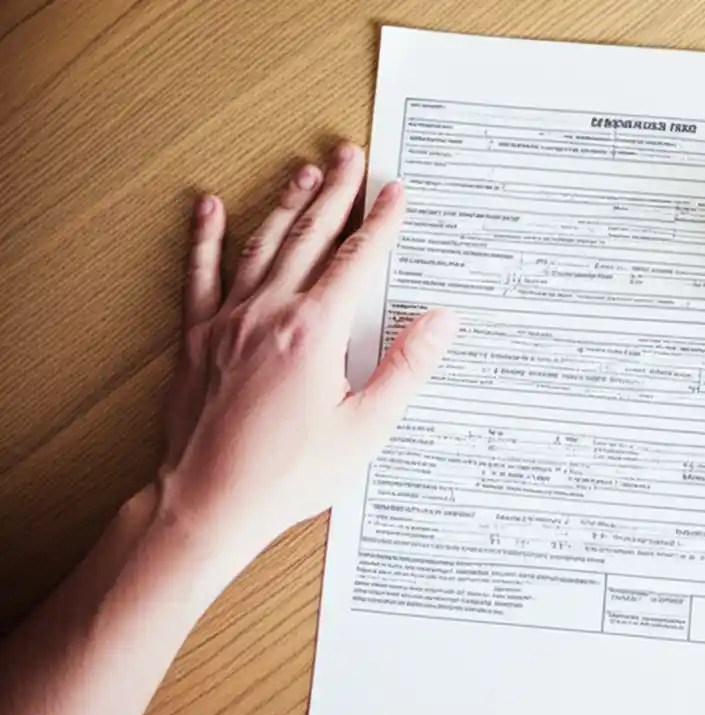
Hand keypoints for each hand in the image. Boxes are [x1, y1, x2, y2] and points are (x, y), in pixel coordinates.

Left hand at [158, 141, 456, 553]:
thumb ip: (405, 368)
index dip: (381, 222)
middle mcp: (269, 313)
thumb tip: (441, 321)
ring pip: (262, 244)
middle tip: (351, 156)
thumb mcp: (365, 429)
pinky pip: (201, 274)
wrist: (206, 503)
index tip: (395, 193)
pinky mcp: (198, 338)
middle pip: (310, 236)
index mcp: (314, 332)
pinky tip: (210, 208)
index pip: (356, 260)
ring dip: (286, 203)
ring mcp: (228, 321)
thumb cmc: (286, 475)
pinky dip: (206, 238)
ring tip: (306, 171)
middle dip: (336, 193)